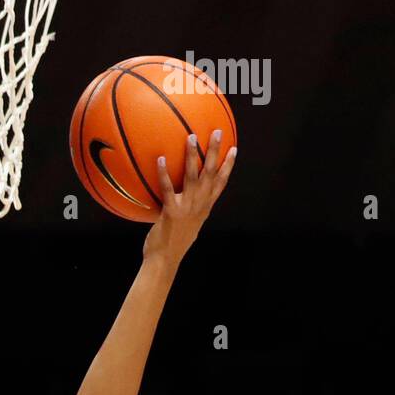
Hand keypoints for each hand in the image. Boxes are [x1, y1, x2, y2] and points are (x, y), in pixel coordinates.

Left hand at [143, 129, 236, 267]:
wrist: (164, 262)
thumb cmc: (172, 245)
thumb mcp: (188, 226)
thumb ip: (189, 211)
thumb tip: (185, 202)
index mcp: (205, 208)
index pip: (221, 183)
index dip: (228, 166)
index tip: (233, 149)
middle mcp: (199, 206)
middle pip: (212, 174)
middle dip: (215, 152)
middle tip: (216, 132)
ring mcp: (187, 208)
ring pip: (193, 177)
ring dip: (193, 156)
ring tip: (191, 137)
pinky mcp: (172, 212)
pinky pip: (168, 188)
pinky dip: (164, 173)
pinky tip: (161, 159)